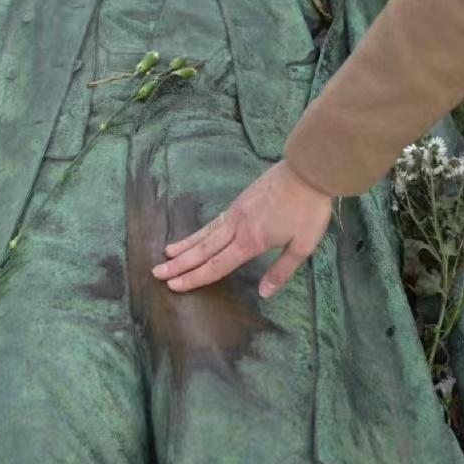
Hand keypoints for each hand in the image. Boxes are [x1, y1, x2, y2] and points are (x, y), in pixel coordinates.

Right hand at [152, 160, 332, 297]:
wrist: (307, 170)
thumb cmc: (308, 210)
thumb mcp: (302, 245)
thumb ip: (282, 271)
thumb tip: (264, 294)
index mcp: (250, 241)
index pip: (216, 265)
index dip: (194, 278)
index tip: (174, 286)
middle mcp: (236, 227)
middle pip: (202, 250)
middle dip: (179, 264)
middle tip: (156, 273)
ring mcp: (235, 212)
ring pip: (205, 233)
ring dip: (184, 246)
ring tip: (166, 254)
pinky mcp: (239, 202)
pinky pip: (214, 222)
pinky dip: (200, 232)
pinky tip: (196, 236)